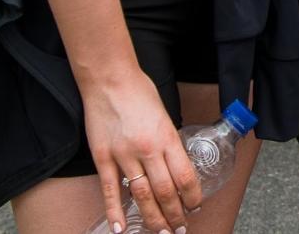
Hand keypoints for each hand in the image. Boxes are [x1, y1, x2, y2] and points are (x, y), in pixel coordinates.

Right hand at [82, 67, 202, 233]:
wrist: (110, 79)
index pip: (185, 176)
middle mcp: (148, 150)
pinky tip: (121, 228)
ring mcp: (124, 155)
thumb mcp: (165, 115)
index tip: (195, 207)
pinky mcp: (103, 157)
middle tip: (180, 228)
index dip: (192, 197)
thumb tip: (173, 164)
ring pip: (141, 195)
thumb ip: (168, 141)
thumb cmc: (140, 92)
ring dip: (153, 217)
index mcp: (168, 137)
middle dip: (175, 214)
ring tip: (160, 232)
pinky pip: (111, 189)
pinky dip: (115, 211)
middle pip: (165, 191)